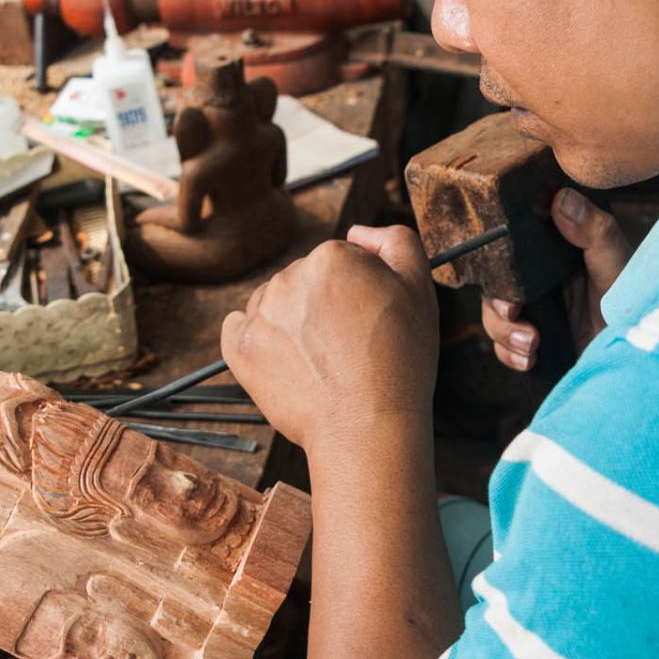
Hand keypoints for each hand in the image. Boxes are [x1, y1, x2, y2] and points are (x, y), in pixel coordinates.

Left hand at [222, 226, 438, 456]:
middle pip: (304, 282)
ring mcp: (260, 312)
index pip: (341, 264)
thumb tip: (358, 231)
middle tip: (348, 348)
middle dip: (322, 307)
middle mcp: (289, 276)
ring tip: (320, 361)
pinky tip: (283, 360)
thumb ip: (395, 242)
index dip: (359, 295)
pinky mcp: (239, 347)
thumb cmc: (400, 362)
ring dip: (291, 323)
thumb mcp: (419, 290)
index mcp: (332, 256)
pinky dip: (256, 340)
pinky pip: (239, 328)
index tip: (370, 325)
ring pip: (273, 304)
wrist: (367, 427)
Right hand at [482, 188, 632, 371]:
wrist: (642, 360)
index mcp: (561, 252)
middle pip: (498, 284)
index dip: (501, 255)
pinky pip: (504, 347)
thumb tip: (562, 198)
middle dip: (498, 304)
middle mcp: (545, 281)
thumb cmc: (638, 307)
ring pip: (495, 316)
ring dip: (503, 332)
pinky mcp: (538, 343)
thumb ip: (594, 231)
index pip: (516, 245)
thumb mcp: (617, 265)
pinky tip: (531, 358)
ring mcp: (540, 313)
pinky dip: (510, 354)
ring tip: (531, 344)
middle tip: (513, 312)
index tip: (504, 268)